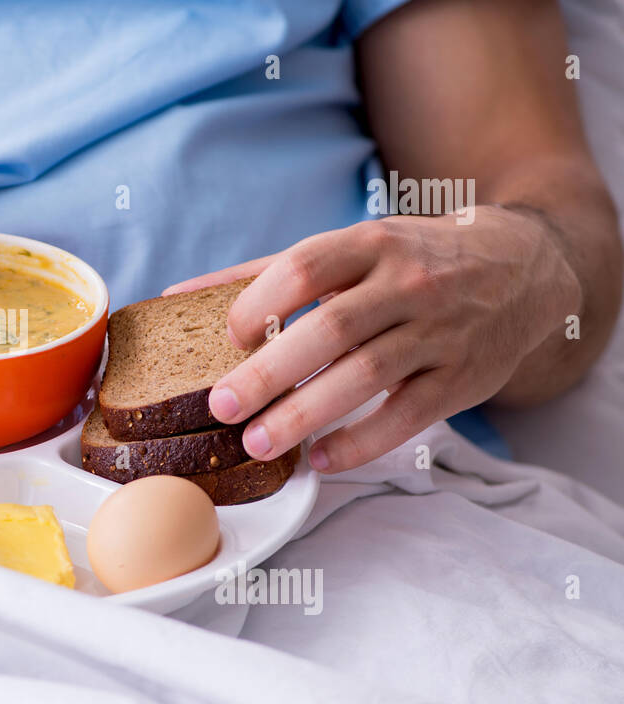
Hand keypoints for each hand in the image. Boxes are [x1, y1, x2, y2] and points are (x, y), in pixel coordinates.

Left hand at [164, 209, 580, 472]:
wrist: (524, 267)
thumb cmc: (411, 260)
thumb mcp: (350, 248)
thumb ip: (266, 273)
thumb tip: (178, 296)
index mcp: (370, 244)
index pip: (305, 267)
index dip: (259, 302)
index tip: (228, 336)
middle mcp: (408, 285)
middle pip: (331, 331)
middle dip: (270, 373)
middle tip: (222, 407)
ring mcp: (439, 332)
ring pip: (366, 376)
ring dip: (306, 414)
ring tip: (258, 443)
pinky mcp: (462, 378)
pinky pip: (407, 416)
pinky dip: (361, 442)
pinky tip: (320, 458)